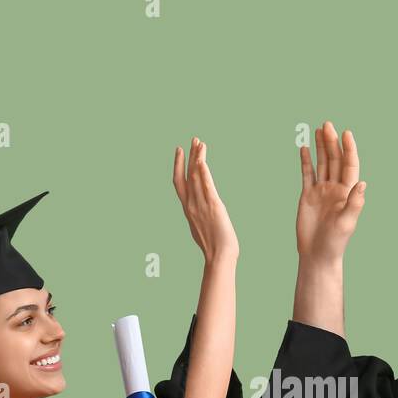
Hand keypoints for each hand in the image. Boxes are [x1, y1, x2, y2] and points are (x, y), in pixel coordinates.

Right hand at [173, 137, 238, 262]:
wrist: (219, 257)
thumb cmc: (215, 248)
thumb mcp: (202, 230)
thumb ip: (199, 219)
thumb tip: (199, 217)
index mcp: (188, 209)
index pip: (179, 182)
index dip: (178, 165)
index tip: (180, 151)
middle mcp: (192, 205)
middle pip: (187, 175)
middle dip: (189, 156)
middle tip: (193, 139)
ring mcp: (201, 205)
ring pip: (197, 176)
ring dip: (198, 157)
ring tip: (201, 142)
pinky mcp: (214, 206)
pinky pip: (207, 186)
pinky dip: (204, 172)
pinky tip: (203, 160)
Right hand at [297, 120, 365, 264]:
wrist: (317, 254)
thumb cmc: (335, 242)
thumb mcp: (347, 223)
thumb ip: (355, 203)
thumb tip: (363, 183)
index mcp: (348, 193)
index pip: (350, 165)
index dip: (349, 149)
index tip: (346, 133)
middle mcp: (336, 188)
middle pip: (335, 160)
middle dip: (332, 142)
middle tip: (327, 125)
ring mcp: (321, 191)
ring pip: (322, 163)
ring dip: (321, 147)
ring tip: (319, 129)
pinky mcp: (307, 195)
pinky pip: (307, 174)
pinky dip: (306, 161)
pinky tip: (304, 148)